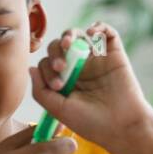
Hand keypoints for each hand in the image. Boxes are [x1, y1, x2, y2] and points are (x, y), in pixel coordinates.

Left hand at [29, 21, 152, 153]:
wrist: (122, 126)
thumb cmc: (91, 122)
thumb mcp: (58, 109)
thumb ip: (41, 91)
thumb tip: (31, 68)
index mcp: (64, 79)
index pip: (48, 63)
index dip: (47, 69)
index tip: (58, 86)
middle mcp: (78, 67)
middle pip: (59, 47)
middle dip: (55, 53)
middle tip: (61, 67)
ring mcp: (96, 59)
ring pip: (78, 35)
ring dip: (69, 35)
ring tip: (68, 44)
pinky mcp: (114, 54)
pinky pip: (107, 32)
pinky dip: (99, 27)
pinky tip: (92, 33)